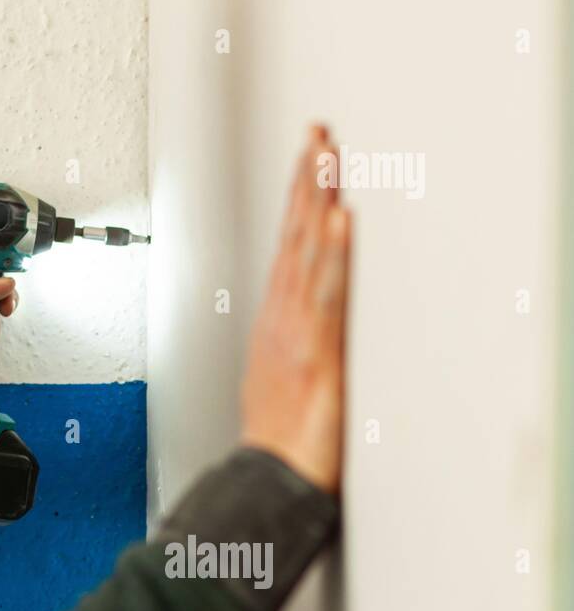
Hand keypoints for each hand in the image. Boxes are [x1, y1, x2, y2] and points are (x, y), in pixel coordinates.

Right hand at [241, 124, 350, 493]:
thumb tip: (298, 322)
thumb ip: (291, 343)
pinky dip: (330, 253)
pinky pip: (325, 292)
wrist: (272, 477)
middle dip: (305, 180)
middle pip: (294, 235)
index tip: (309, 158)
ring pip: (307, 252)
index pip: (289, 243)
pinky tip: (338, 218)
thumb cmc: (277, 439)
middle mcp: (283, 316)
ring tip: (326, 153)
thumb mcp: (279, 380)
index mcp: (276, 319)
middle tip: (317, 133)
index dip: (298, 198)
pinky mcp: (316, 349)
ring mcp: (296, 329)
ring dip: (316, 199)